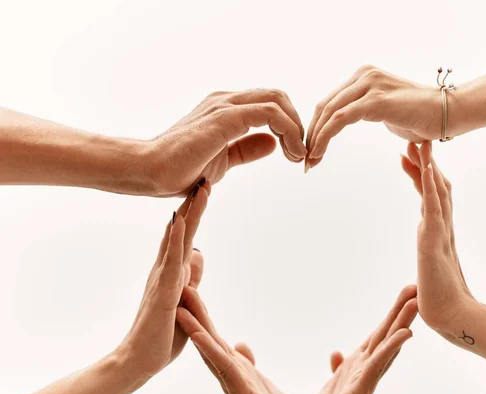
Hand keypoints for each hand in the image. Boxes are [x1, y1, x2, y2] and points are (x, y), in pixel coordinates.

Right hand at [118, 180, 210, 380]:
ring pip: (178, 240)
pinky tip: (180, 221)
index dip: (195, 215)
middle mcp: (164, 271)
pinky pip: (171, 262)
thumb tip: (199, 255)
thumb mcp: (185, 300)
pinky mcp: (163, 294)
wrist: (140, 361)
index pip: (185, 238)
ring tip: (200, 188)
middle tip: (205, 177)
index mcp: (171, 273)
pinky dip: (176, 240)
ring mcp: (162, 280)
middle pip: (181, 232)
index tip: (206, 191)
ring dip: (189, 213)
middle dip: (193, 205)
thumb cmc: (162, 334)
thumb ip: (190, 278)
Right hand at [146, 89, 306, 195]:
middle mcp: (227, 101)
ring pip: (277, 101)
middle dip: (298, 124)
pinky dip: (288, 131)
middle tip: (301, 153)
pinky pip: (268, 113)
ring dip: (296, 128)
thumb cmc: (179, 168)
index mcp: (226, 109)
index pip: (270, 104)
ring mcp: (225, 106)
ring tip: (298, 155)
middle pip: (278, 97)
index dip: (290, 126)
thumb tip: (272, 143)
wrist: (151, 171)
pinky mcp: (225, 118)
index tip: (296, 153)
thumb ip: (246, 149)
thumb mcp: (223, 160)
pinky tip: (290, 152)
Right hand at [176, 289, 304, 393]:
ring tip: (180, 306)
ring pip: (209, 350)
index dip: (201, 314)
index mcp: (233, 370)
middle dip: (193, 313)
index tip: (189, 290)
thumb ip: (246, 364)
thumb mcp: (258, 382)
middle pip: (206, 338)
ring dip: (195, 327)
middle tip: (178, 286)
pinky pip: (224, 367)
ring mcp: (232, 383)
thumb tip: (240, 346)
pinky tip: (200, 334)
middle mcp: (228, 374)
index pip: (213, 337)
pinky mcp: (242, 393)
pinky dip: (211, 349)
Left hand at [303, 286, 417, 393]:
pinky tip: (404, 335)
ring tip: (415, 302)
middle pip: (387, 335)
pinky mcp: (358, 393)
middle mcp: (367, 371)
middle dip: (401, 310)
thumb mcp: (332, 388)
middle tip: (418, 286)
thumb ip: (339, 369)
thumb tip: (337, 353)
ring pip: (386, 346)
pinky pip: (376, 367)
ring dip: (400, 323)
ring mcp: (365, 381)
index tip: (407, 294)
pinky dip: (389, 349)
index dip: (392, 314)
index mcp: (359, 367)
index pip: (379, 335)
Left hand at [305, 65, 438, 169]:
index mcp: (363, 77)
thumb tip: (344, 121)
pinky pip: (340, 119)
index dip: (315, 127)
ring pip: (329, 112)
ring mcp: (370, 84)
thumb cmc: (419, 117)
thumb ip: (363, 111)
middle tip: (304, 159)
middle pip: (324, 106)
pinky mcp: (375, 100)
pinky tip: (319, 153)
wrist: (447, 114)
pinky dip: (325, 137)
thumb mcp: (383, 111)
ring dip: (316, 139)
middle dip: (311, 135)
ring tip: (310, 160)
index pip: (329, 102)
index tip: (310, 150)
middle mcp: (364, 75)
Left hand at [400, 142, 474, 335]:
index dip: (422, 176)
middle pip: (435, 187)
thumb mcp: (429, 271)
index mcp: (439, 233)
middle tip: (414, 137)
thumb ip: (428, 260)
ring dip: (427, 165)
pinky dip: (429, 185)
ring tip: (418, 142)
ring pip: (436, 191)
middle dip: (425, 162)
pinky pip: (433, 206)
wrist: (450, 315)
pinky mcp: (436, 239)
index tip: (410, 157)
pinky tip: (425, 167)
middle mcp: (443, 227)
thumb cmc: (439, 298)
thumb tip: (421, 262)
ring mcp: (441, 232)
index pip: (431, 197)